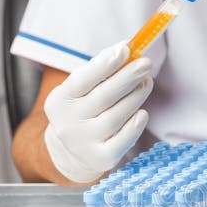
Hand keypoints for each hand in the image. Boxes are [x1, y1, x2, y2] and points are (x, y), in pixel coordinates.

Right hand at [43, 41, 152, 182]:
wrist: (73, 152)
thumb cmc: (83, 110)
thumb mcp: (81, 90)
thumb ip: (100, 69)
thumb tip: (126, 47)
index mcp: (60, 100)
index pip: (82, 80)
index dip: (104, 65)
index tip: (125, 49)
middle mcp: (68, 123)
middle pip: (103, 97)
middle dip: (127, 77)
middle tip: (146, 63)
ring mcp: (84, 143)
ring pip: (116, 116)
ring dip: (135, 97)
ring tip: (147, 83)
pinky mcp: (102, 158)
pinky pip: (123, 140)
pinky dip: (135, 125)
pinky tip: (143, 113)